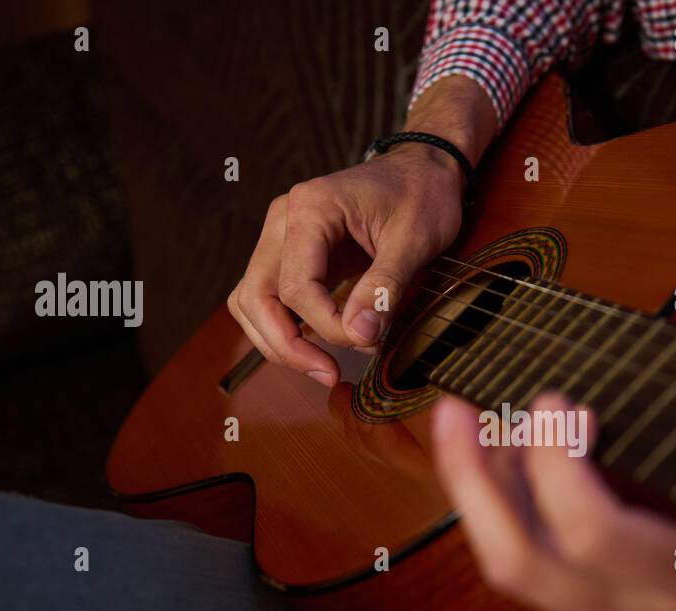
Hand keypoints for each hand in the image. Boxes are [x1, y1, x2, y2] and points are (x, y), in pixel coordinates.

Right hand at [227, 76, 496, 385]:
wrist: (423, 170)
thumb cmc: (422, 196)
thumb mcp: (414, 241)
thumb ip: (384, 287)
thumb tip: (359, 336)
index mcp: (309, 209)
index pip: (296, 286)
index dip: (325, 327)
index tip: (366, 343)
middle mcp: (283, 220)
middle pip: (256, 296)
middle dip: (286, 345)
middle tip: (328, 375)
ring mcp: (282, 235)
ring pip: (252, 300)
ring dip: (277, 341)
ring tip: (321, 368)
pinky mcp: (291, 252)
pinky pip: (269, 296)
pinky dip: (284, 326)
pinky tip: (316, 348)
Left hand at [430, 329, 675, 610]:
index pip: (601, 538)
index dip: (558, 468)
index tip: (561, 401)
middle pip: (524, 564)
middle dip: (476, 482)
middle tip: (462, 405)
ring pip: (514, 573)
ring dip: (474, 495)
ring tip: (462, 421)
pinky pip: (531, 575)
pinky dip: (503, 515)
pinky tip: (502, 467)